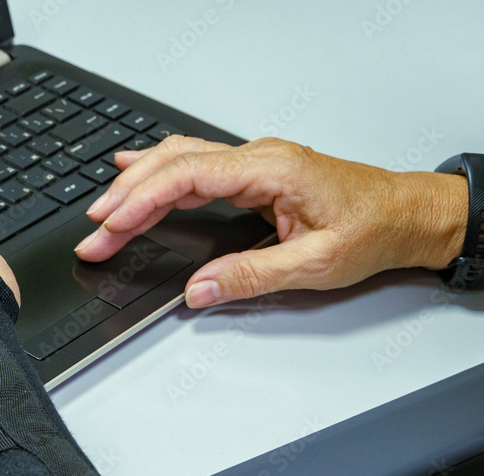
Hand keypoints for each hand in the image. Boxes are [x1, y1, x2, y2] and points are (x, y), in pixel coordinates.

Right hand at [75, 136, 467, 308]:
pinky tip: (136, 170)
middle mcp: (257, 157)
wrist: (407, 215)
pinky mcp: (253, 174)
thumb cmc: (373, 230)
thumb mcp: (315, 265)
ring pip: (178, 160)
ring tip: (102, 211)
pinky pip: (194, 164)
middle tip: (94, 232)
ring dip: (136, 185)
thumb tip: (197, 291)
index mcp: (270, 170)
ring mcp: (253, 162)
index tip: (109, 224)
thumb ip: (250, 277)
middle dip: (124, 197)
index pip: (186, 176)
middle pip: (172, 165)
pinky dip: (158, 172)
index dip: (140, 200)